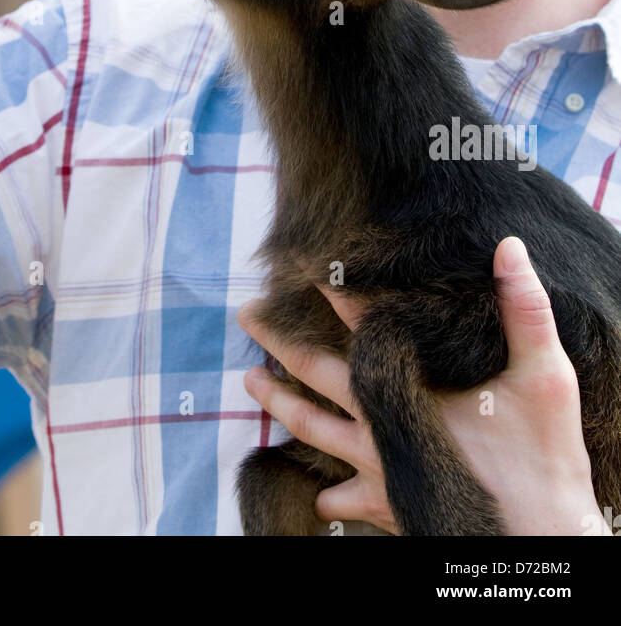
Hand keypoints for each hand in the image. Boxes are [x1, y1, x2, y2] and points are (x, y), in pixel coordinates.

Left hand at [238, 236, 608, 535]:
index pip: (364, 322)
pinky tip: (320, 500)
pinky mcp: (388, 505)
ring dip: (281, 405)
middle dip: (278, 340)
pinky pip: (345, 500)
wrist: (534, 540)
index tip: (304, 262)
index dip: (335, 289)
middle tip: (245, 314)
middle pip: (316, 371)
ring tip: (250, 385)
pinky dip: (330, 499)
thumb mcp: (544, 376)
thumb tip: (509, 248)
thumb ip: (525, 309)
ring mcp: (378, 464)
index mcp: (409, 384)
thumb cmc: (540, 458)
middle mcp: (381, 421)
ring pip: (314, 430)